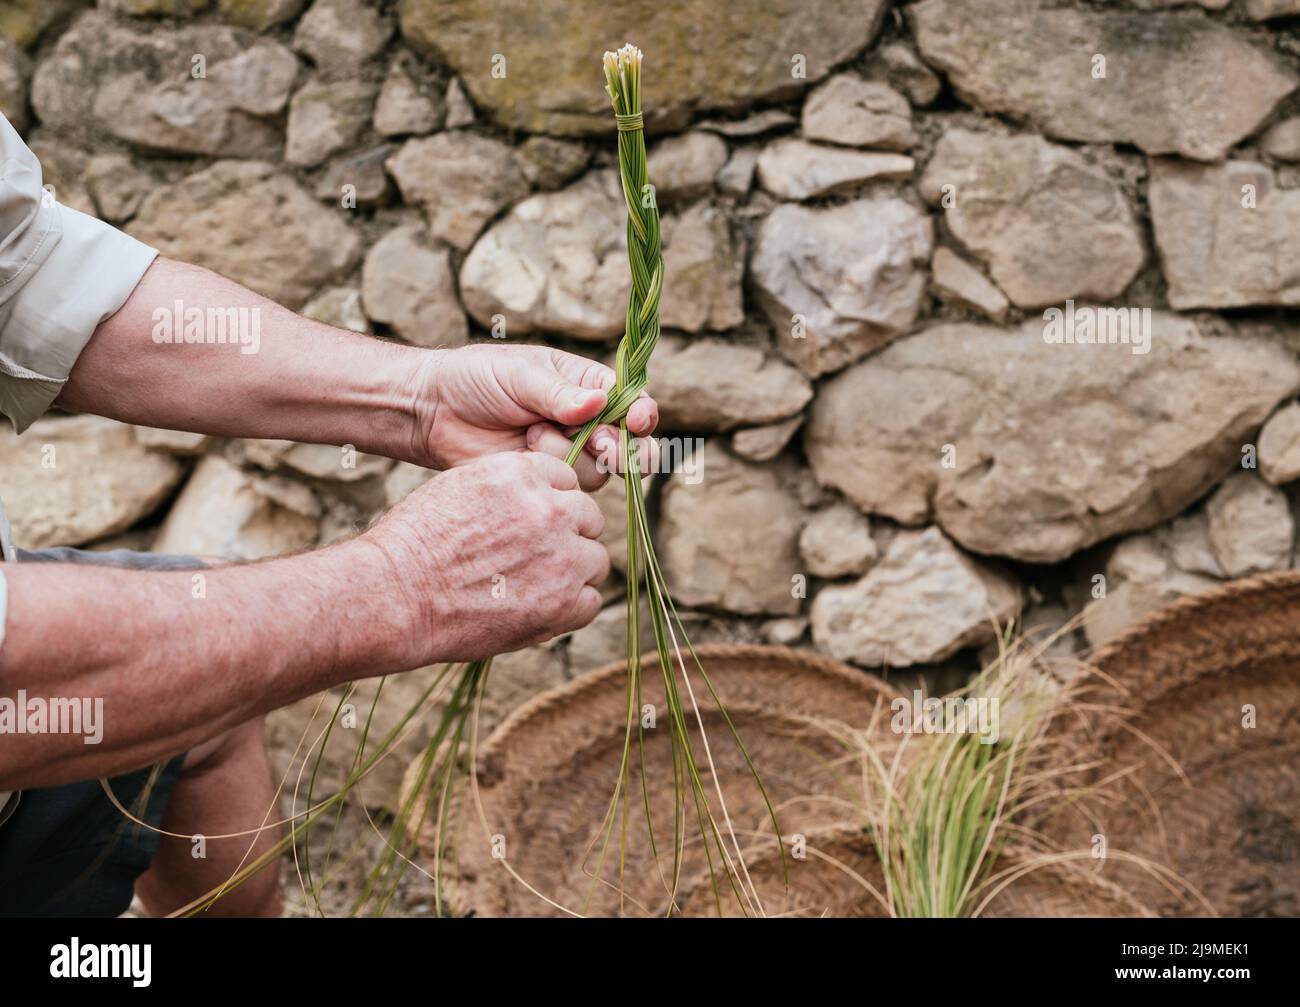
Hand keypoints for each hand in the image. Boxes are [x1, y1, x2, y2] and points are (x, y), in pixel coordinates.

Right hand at [365, 451, 608, 661]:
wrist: (396, 593)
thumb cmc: (416, 543)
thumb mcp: (462, 487)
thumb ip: (510, 491)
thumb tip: (540, 501)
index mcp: (523, 473)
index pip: (567, 481)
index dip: (551, 505)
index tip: (531, 526)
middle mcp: (550, 508)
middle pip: (589, 518)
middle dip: (568, 537)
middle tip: (533, 561)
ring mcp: (561, 556)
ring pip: (595, 560)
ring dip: (573, 574)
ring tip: (533, 589)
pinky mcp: (562, 601)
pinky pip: (591, 601)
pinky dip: (570, 610)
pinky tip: (537, 611)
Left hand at [410, 343, 659, 488]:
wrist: (434, 413)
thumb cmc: (476, 379)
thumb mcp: (520, 375)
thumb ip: (559, 393)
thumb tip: (598, 404)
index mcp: (587, 386)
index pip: (633, 403)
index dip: (641, 415)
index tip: (636, 420)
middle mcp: (587, 423)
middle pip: (631, 447)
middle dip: (621, 449)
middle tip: (602, 446)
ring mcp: (569, 455)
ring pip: (599, 472)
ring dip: (568, 455)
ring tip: (530, 433)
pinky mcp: (549, 482)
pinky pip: (568, 490)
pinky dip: (550, 472)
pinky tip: (522, 453)